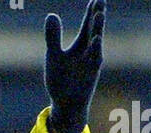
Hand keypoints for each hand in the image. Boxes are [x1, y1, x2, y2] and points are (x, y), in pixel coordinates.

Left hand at [44, 0, 105, 132]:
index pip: (87, 24)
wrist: (65, 105)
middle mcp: (88, 52)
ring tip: (99, 13)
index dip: (90, 11)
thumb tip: (51, 14)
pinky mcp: (90, 75)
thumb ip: (53, 36)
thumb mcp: (53, 56)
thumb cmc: (60, 81)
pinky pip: (94, 60)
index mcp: (80, 46)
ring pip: (96, 42)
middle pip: (94, 29)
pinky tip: (95, 39)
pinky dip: (95, 49)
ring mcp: (90, 63)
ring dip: (98, 28)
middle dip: (97, 14)